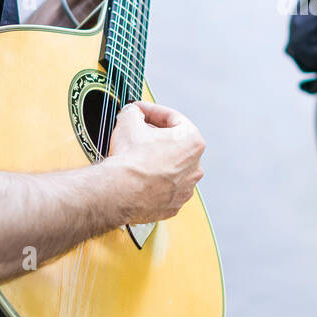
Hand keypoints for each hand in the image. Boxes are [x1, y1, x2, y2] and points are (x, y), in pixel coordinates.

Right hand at [103, 101, 204, 225]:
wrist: (121, 192)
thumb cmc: (131, 160)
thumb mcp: (128, 121)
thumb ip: (134, 112)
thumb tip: (132, 113)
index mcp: (192, 141)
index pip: (172, 118)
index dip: (152, 111)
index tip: (140, 111)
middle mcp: (195, 166)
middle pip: (174, 143)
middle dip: (154, 136)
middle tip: (136, 132)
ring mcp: (186, 188)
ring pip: (170, 167)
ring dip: (155, 160)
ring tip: (135, 156)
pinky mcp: (173, 205)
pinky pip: (164, 188)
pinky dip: (153, 182)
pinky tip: (138, 177)